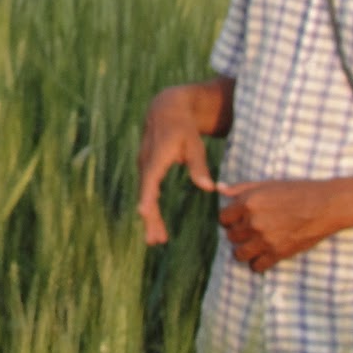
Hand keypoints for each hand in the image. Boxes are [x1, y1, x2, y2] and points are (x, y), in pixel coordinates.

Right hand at [137, 86, 217, 244]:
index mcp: (156, 157)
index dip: (147, 197)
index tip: (143, 213)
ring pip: (145, 196)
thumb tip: (208, 188)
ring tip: (157, 240)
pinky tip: (156, 225)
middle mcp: (145, 164)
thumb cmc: (183, 128)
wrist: (165, 111)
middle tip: (155, 241)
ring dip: (150, 218)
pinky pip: (147, 193)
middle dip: (150, 218)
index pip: (150, 180)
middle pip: (146, 195)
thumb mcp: (194, 144)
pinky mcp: (147, 170)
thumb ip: (199, 166)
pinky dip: (151, 208)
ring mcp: (144, 167)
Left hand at [216, 179, 342, 271]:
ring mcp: (265, 239)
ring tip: (252, 246)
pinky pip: (257, 266)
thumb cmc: (297, 191)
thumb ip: (241, 188)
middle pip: (231, 236)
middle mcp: (253, 222)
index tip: (238, 220)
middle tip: (248, 232)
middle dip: (237, 234)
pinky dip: (258, 264)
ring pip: (239, 254)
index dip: (230, 219)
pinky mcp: (278, 253)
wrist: (326, 205)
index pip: (223, 218)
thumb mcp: (267, 184)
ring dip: (243, 251)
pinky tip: (264, 256)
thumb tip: (219, 188)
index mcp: (248, 203)